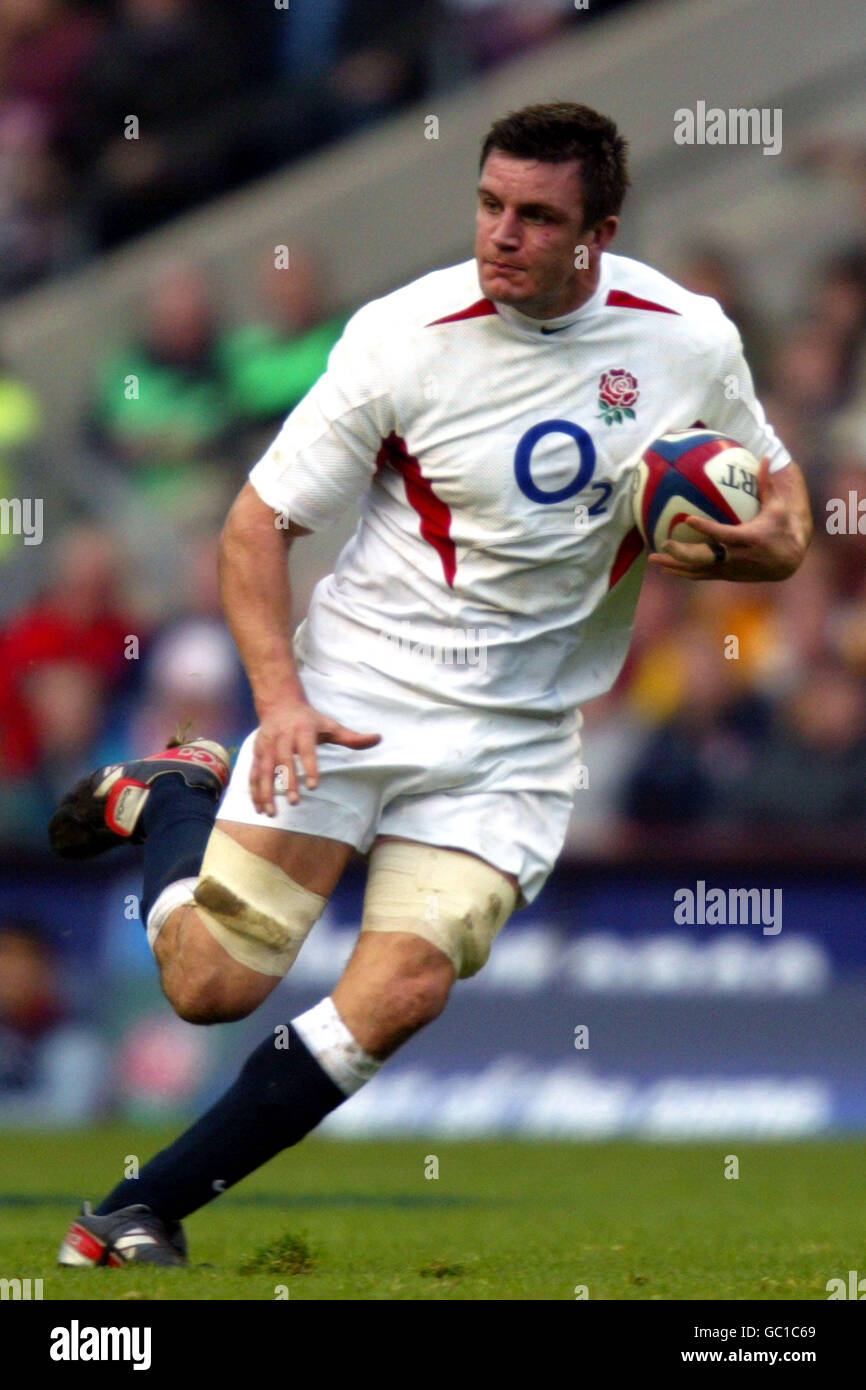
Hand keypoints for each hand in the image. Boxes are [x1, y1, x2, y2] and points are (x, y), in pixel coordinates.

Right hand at [250, 702, 380, 814]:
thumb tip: (378, 739)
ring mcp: (266, 745)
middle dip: (287, 782)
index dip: (309, 767)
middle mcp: (281, 737)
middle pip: (282, 760)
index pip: (306, 750)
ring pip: (263, 769)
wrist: (279, 704)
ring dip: (265, 792)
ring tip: (271, 812)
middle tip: (295, 803)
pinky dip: (254, 791)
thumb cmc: (309, 720)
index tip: (314, 786)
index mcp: (302, 730)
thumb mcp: (330, 725)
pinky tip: (259, 808)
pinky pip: (253, 773)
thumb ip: (352, 737)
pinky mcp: (256, 752)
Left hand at [647, 457, 812, 581]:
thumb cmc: (782, 530)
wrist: (787, 563)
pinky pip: (699, 575)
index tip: (687, 519)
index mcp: (748, 539)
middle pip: (704, 557)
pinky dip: (682, 571)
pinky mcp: (724, 575)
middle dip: (682, 553)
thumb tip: (763, 457)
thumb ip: (766, 484)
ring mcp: (728, 569)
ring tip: (652, 559)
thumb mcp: (777, 508)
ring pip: (697, 570)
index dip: (705, 528)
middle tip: (663, 543)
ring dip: (674, 565)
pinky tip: (665, 567)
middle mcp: (735, 557)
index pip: (723, 534)